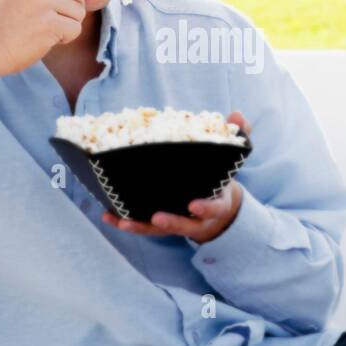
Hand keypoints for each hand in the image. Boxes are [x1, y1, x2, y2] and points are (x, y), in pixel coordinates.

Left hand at [102, 112, 251, 242]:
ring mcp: (178, 223)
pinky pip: (143, 226)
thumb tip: (238, 115)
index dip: (205, 208)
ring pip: (159, 230)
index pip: (213, 209)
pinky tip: (108, 216)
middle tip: (157, 218)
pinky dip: (126, 223)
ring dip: (140, 226)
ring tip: (122, 221)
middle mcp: (197, 219)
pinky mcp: (160, 224)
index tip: (194, 205)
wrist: (218, 210)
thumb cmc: (220, 179)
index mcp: (216, 204)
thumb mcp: (231, 161)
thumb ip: (237, 138)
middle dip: (171, 223)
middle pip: (184, 226)